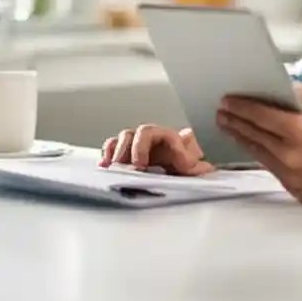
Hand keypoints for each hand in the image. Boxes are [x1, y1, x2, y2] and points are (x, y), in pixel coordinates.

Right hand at [98, 125, 215, 175]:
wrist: (177, 168)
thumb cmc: (183, 165)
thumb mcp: (192, 167)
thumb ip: (193, 165)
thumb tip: (197, 165)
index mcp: (168, 137)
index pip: (157, 133)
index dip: (147, 146)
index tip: (142, 164)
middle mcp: (151, 137)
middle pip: (138, 133)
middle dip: (133, 149)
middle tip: (132, 167)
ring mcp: (137, 143)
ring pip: (124, 138)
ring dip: (118, 151)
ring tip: (114, 166)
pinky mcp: (125, 152)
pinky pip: (112, 146)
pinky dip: (107, 153)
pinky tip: (104, 165)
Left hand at [217, 84, 301, 201]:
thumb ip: (300, 95)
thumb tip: (275, 90)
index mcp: (299, 130)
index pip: (260, 116)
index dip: (240, 108)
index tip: (227, 101)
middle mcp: (291, 154)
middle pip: (253, 134)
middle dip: (234, 122)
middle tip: (221, 113)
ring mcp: (291, 174)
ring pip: (257, 152)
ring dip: (240, 138)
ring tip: (228, 127)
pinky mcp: (293, 187)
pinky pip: (270, 167)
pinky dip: (259, 154)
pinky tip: (251, 145)